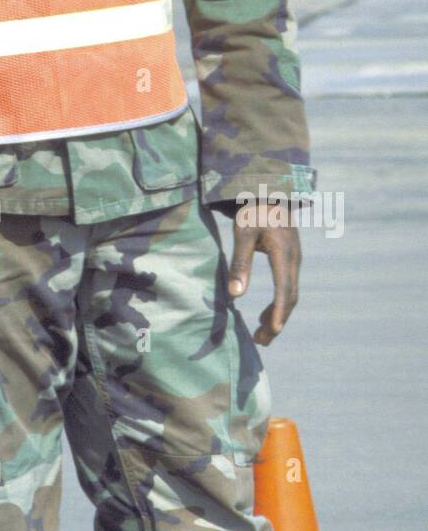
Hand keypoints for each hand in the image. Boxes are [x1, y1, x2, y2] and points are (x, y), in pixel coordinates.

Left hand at [228, 201, 301, 345]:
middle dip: (277, 321)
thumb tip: (236, 294)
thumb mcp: (243, 232)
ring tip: (261, 334)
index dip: (278, 312)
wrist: (269, 189)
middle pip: (290, 297)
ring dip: (277, 315)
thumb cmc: (253, 209)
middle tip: (261, 341)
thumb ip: (240, 262)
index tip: (272, 331)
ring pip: (290, 294)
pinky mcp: (290, 259)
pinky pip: (288, 287)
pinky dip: (278, 304)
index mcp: (284, 254)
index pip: (284, 290)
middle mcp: (294, 260)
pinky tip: (264, 314)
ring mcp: (294, 260)